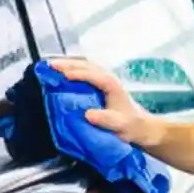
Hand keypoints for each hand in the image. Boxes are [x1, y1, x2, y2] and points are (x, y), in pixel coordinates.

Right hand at [45, 57, 162, 147]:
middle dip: (67, 63)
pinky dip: (73, 70)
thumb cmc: (133, 127)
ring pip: (85, 66)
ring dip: (69, 64)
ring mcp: (105, 81)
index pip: (91, 74)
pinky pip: (85, 73)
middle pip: (86, 65)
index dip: (76, 73)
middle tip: (49, 66)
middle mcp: (108, 79)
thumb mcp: (121, 126)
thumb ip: (106, 120)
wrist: (144, 129)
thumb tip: (88, 114)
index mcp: (111, 85)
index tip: (61, 75)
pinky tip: (63, 75)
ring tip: (51, 67)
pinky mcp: (102, 86)